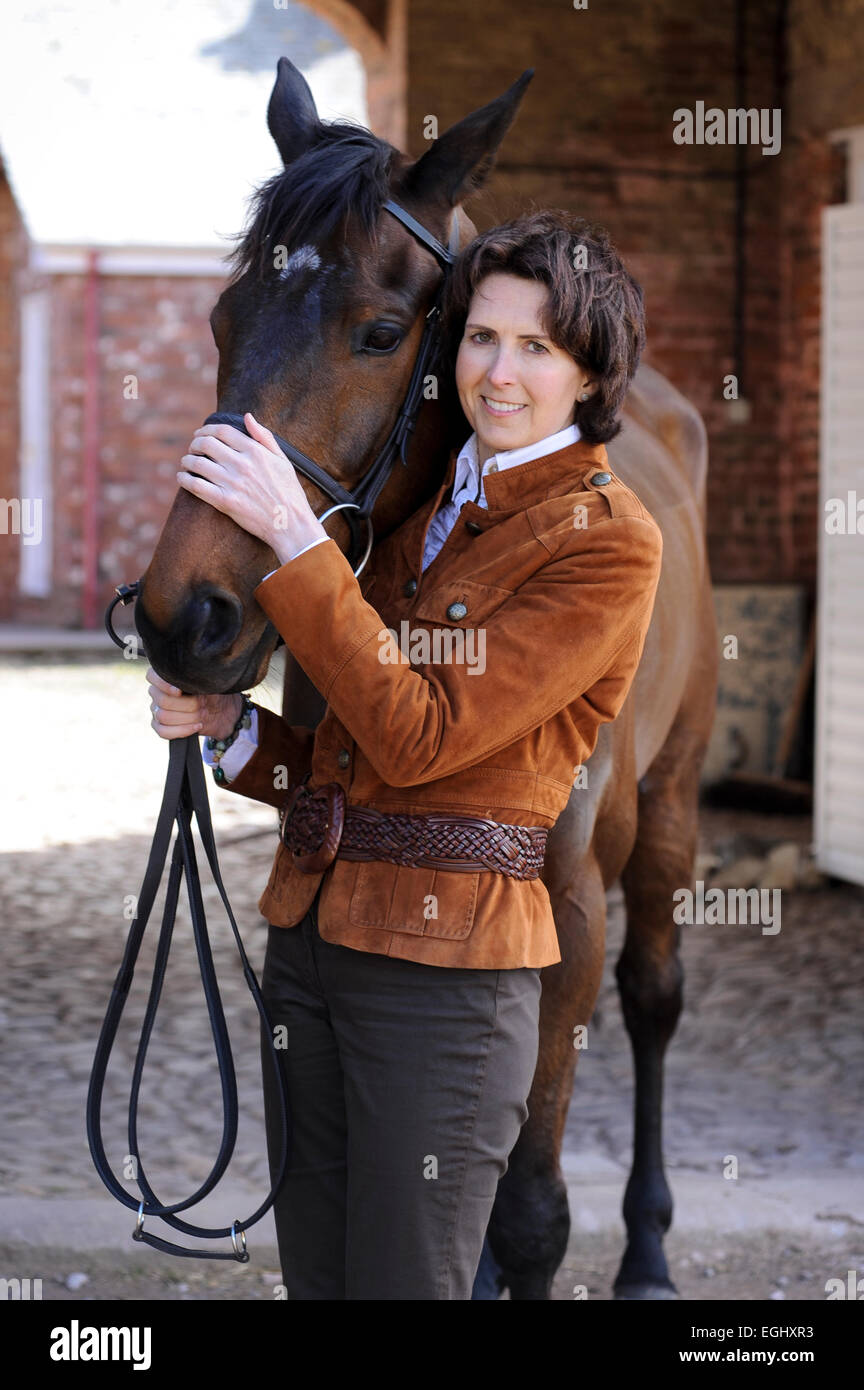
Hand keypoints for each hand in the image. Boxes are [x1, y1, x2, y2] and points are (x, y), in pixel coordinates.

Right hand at [146, 667, 242, 740]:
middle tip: (202, 703)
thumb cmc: (211, 691)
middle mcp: (157, 692)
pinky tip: (197, 726)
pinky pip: (163, 732)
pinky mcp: (160, 726)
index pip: (152, 676)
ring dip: (188, 718)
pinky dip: (182, 730)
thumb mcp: (206, 680)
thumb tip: (190, 677)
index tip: (181, 691)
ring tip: (202, 714)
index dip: (165, 685)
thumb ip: (194, 676)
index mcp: (164, 676)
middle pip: (163, 701)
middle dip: (188, 705)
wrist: (221, 709)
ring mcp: (156, 709)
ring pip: (163, 716)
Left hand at [176, 412, 327, 559]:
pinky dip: (184, 479)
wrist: (290, 524)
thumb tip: (247, 416)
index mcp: (255, 451)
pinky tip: (182, 478)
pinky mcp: (225, 502)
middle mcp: (242, 464)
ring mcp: (232, 483)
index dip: (206, 429)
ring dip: (187, 460)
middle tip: (192, 449)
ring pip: (197, 463)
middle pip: (207, 444)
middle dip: (195, 444)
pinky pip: (196, 486)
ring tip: (186, 463)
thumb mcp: (282, 460)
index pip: (222, 431)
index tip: (200, 434)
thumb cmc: (288, 492)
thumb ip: (264, 436)